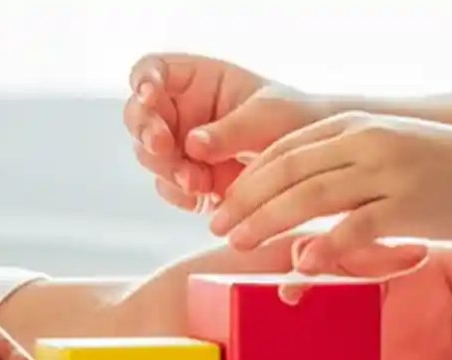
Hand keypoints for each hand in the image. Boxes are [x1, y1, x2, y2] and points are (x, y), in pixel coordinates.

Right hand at [124, 54, 327, 210]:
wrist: (312, 165)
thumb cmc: (293, 121)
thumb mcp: (268, 116)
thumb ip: (230, 129)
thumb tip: (191, 144)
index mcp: (196, 81)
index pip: (153, 71)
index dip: (143, 81)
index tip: (150, 95)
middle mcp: (181, 112)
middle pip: (138, 116)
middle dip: (146, 131)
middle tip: (164, 146)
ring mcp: (180, 148)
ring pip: (148, 156)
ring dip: (165, 168)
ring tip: (197, 180)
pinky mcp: (187, 180)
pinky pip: (167, 187)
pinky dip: (179, 193)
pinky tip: (202, 195)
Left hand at [210, 112, 451, 277]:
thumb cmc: (432, 169)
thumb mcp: (377, 151)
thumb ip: (333, 168)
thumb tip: (280, 201)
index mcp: (350, 125)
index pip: (283, 148)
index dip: (246, 176)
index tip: (219, 201)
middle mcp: (364, 141)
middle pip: (288, 169)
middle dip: (245, 199)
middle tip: (215, 226)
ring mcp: (387, 170)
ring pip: (312, 195)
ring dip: (268, 220)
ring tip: (239, 241)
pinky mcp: (410, 202)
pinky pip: (358, 226)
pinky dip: (326, 245)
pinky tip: (301, 263)